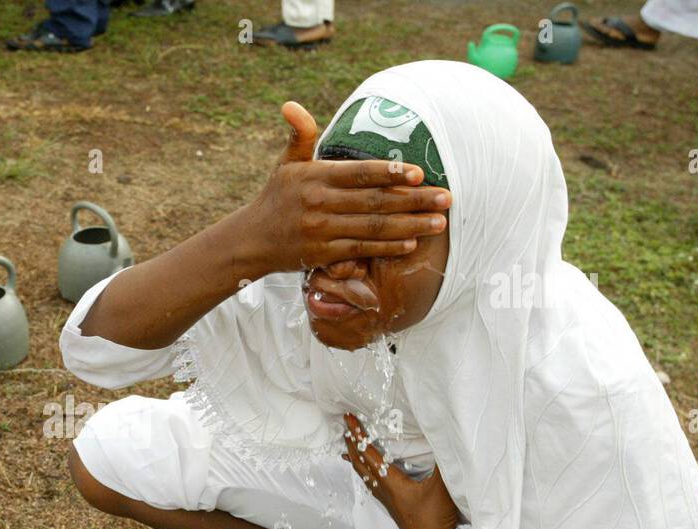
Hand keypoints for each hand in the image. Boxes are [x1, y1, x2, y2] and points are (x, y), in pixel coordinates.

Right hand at [241, 101, 449, 275]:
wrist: (251, 240)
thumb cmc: (276, 197)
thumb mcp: (285, 163)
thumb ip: (300, 135)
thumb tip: (290, 105)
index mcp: (316, 177)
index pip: (359, 173)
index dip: (391, 173)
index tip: (421, 173)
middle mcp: (320, 203)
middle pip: (375, 202)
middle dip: (414, 200)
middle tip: (446, 198)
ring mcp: (322, 231)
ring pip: (373, 228)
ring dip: (410, 225)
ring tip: (438, 222)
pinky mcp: (323, 254)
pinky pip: (361, 250)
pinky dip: (388, 247)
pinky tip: (411, 243)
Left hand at [342, 414, 460, 528]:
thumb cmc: (438, 519)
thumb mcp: (443, 486)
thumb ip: (444, 461)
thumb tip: (445, 437)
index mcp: (391, 483)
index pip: (369, 453)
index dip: (358, 434)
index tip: (347, 419)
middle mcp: (385, 492)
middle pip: (361, 465)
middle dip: (352, 445)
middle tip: (344, 430)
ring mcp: (389, 503)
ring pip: (366, 477)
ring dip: (357, 462)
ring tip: (347, 453)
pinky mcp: (396, 510)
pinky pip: (375, 487)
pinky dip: (368, 475)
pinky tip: (373, 478)